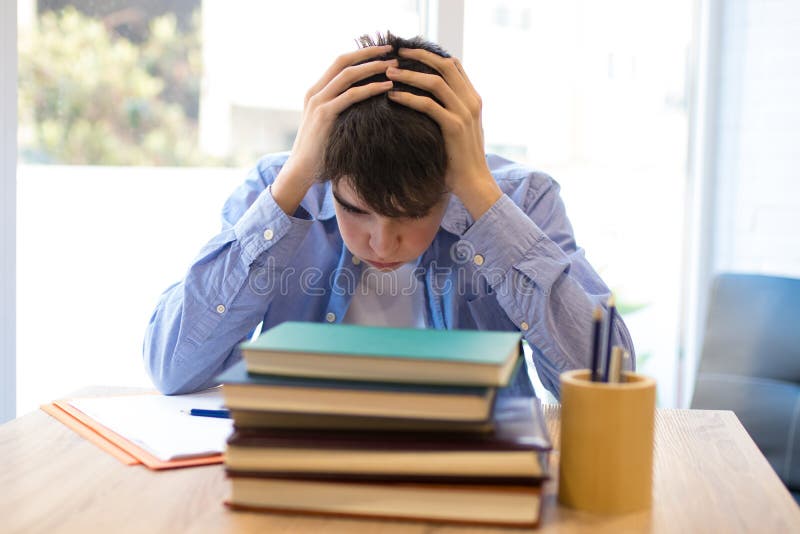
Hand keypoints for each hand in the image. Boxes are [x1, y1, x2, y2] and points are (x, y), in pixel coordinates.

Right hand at [272, 46, 396, 215]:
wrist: (301, 171)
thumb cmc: (320, 152)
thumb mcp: (331, 126)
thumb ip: (342, 112)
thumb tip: (366, 108)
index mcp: (316, 92)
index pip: (340, 63)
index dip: (361, 54)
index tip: (382, 51)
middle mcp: (315, 92)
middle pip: (343, 61)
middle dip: (369, 53)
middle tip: (392, 49)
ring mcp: (318, 102)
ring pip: (348, 75)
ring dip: (373, 67)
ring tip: (394, 65)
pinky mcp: (324, 115)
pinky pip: (351, 95)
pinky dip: (371, 88)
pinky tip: (387, 86)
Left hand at [386, 49, 501, 220]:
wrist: (474, 183)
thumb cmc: (460, 160)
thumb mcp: (457, 130)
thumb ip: (447, 112)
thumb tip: (424, 103)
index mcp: (473, 98)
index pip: (453, 65)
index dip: (431, 55)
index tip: (409, 52)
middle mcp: (471, 101)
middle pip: (445, 65)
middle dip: (419, 55)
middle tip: (396, 52)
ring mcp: (465, 113)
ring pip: (435, 81)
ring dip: (410, 74)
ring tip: (389, 72)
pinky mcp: (454, 127)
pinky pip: (428, 105)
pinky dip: (408, 97)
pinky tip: (392, 96)